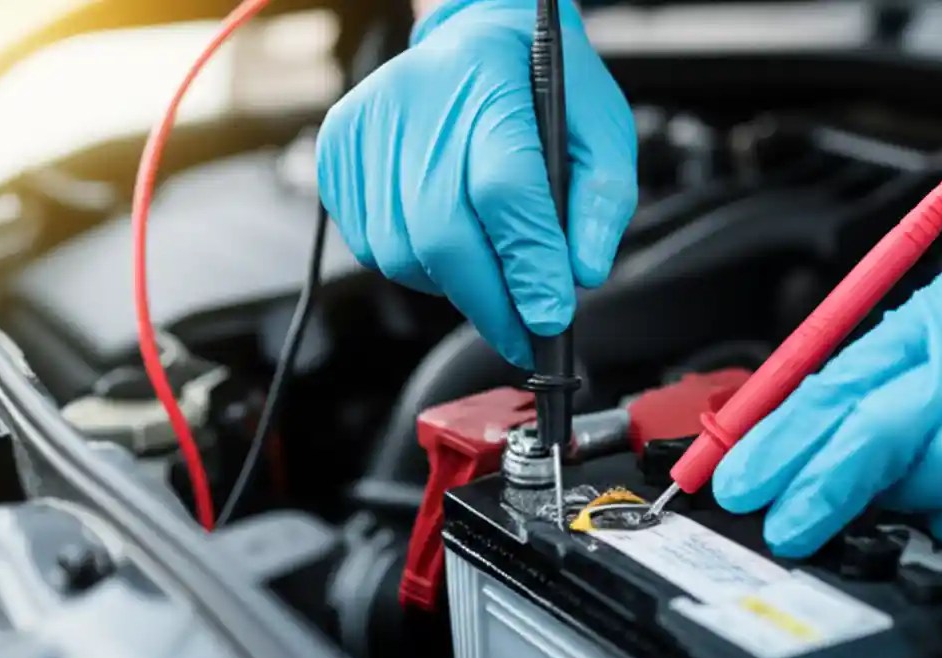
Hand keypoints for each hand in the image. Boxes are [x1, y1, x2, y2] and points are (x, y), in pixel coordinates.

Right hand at [317, 0, 636, 366]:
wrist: (472, 38)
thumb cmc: (539, 86)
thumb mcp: (600, 126)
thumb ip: (603, 198)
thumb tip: (581, 272)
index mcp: (489, 82)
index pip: (503, 190)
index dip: (526, 264)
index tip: (548, 318)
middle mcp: (416, 101)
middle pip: (443, 234)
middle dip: (488, 303)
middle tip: (520, 335)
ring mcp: (367, 128)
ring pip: (403, 253)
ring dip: (452, 289)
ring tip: (489, 281)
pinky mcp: (338, 153)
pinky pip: (372, 246)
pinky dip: (416, 269)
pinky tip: (448, 249)